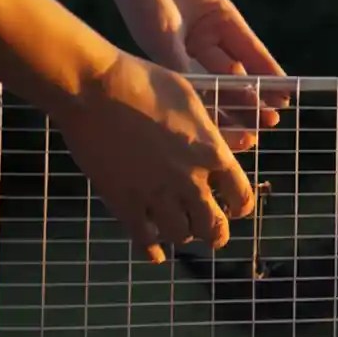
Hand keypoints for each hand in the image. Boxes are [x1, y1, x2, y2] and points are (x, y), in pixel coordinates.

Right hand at [53, 50, 257, 263]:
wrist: (96, 90)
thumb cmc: (145, 83)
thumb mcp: (191, 101)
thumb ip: (208, 130)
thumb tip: (226, 145)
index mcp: (213, 154)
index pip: (241, 196)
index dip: (241, 207)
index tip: (236, 209)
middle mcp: (190, 181)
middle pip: (214, 226)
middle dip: (216, 233)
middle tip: (212, 233)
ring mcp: (156, 195)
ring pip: (181, 236)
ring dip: (184, 235)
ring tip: (181, 230)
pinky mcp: (124, 202)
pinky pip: (144, 239)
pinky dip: (152, 249)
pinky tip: (155, 253)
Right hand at [107, 0, 288, 150]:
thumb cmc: (143, 8)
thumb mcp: (163, 43)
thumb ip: (184, 70)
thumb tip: (201, 105)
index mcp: (173, 72)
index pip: (204, 101)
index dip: (224, 120)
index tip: (241, 137)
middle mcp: (193, 59)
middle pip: (225, 88)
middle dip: (247, 106)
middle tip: (268, 124)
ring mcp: (210, 40)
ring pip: (241, 70)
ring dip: (262, 88)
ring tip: (279, 107)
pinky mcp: (226, 21)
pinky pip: (251, 47)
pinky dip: (266, 64)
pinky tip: (282, 82)